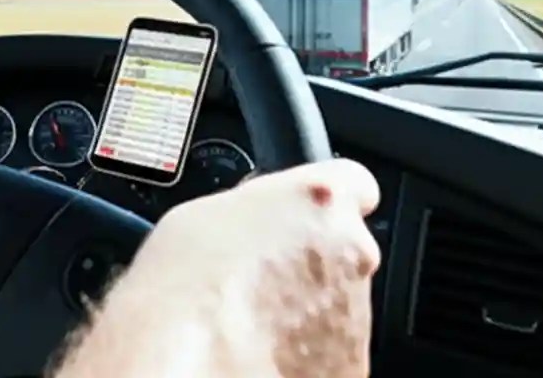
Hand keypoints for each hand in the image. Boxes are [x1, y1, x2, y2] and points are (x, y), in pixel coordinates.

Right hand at [56, 158, 378, 377]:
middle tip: (255, 278)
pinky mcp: (351, 367)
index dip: (322, 204)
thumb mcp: (203, 214)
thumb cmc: (187, 288)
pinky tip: (258, 354)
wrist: (192, 364)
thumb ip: (255, 212)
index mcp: (321, 202)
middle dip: (307, 263)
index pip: (353, 183)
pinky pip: (330, 353)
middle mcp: (351, 255)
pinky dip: (301, 355)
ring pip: (334, 306)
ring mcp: (356, 316)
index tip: (300, 215)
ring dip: (301, 311)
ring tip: (245, 322)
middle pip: (341, 251)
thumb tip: (252, 225)